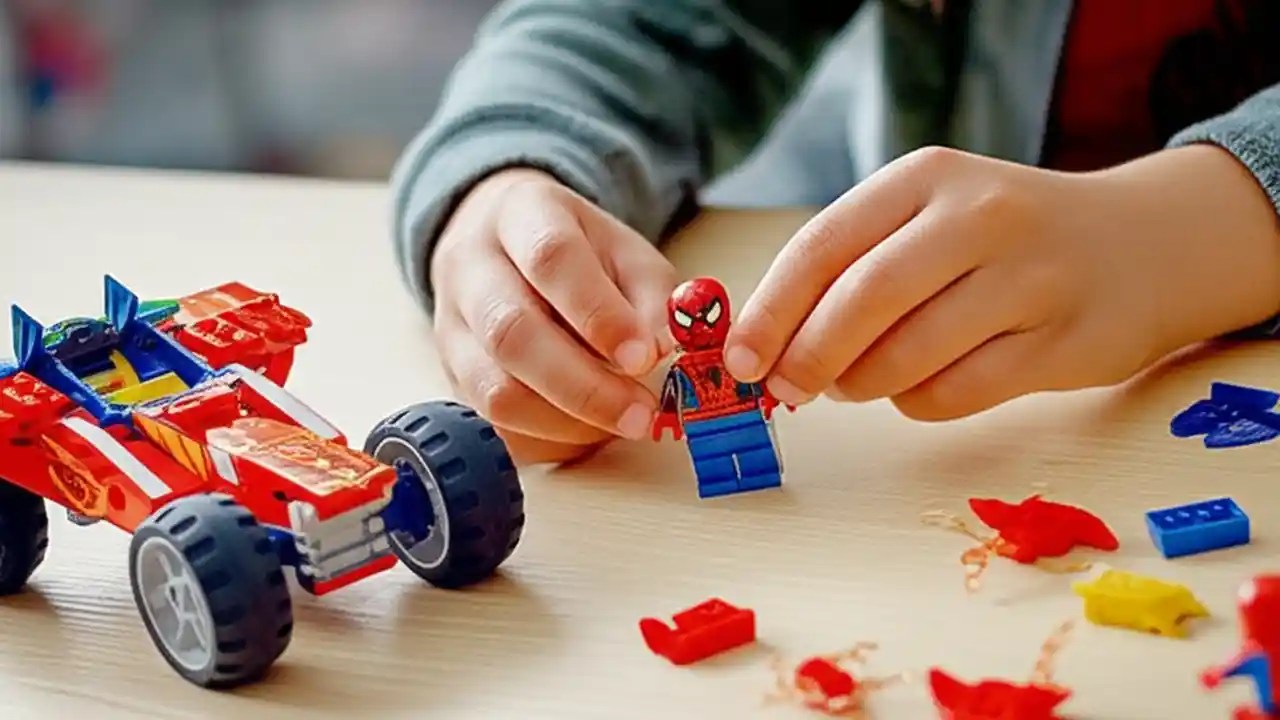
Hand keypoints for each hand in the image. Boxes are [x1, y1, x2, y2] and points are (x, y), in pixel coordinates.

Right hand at [430, 167, 676, 462]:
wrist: (506, 246)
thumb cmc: (577, 253)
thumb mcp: (626, 253)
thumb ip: (652, 297)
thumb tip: (661, 349)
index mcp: (520, 214)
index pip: (550, 258)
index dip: (597, 312)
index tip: (643, 356)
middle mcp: (471, 267)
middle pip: (511, 333)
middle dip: (584, 386)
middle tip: (640, 413)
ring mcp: (451, 326)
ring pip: (494, 390)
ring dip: (567, 421)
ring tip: (621, 423)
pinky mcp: (451, 376)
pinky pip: (493, 424)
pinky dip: (546, 438)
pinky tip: (586, 430)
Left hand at [724, 145, 1279, 419]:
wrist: (1140, 243)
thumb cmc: (1002, 238)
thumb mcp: (928, 217)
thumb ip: (854, 265)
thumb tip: (769, 343)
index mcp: (926, 179)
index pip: (824, 244)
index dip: (771, 311)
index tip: (739, 361)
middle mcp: (980, 217)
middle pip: (865, 299)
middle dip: (809, 356)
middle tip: (785, 391)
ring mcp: (1030, 278)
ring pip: (911, 355)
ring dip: (864, 384)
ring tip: (856, 383)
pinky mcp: (1065, 341)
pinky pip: (960, 393)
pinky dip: (918, 403)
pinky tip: (916, 390)